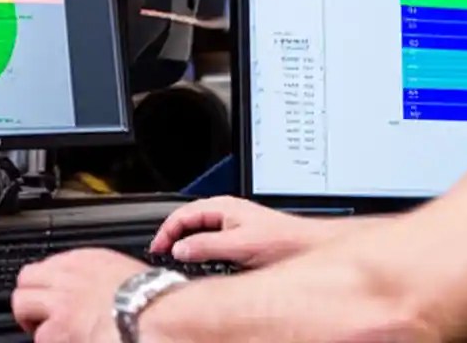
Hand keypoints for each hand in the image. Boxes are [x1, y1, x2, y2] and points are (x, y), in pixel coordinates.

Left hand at [12, 248, 151, 341]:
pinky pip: (38, 335)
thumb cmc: (153, 300)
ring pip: (21, 302)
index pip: (49, 264)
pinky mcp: (57, 329)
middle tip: (41, 314)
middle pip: (26, 278)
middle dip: (31, 297)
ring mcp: (60, 302)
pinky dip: (48, 341)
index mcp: (87, 260)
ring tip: (47, 331)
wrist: (159, 316)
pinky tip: (65, 342)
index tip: (53, 294)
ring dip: (31, 318)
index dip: (48, 283)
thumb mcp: (125, 273)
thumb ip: (101, 277)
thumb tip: (99, 290)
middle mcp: (68, 276)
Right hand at [148, 195, 330, 267]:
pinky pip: (211, 238)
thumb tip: (180, 248)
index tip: (157, 247)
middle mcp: (228, 212)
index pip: (183, 214)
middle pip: (189, 220)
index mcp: (224, 207)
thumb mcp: (240, 245)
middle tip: (161, 253)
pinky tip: (199, 260)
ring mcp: (234, 223)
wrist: (309, 247)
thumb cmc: (284, 241)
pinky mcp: (240, 236)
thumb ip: (207, 245)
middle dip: (172, 235)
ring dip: (185, 241)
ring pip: (199, 229)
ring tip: (175, 256)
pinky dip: (199, 247)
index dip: (166, 230)